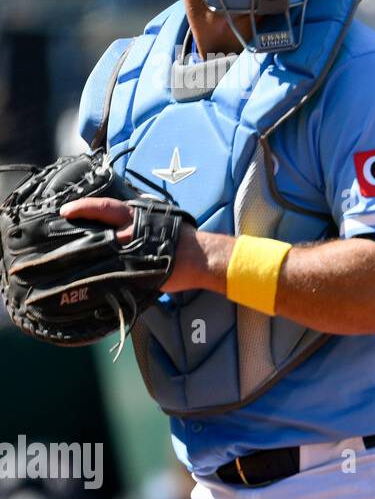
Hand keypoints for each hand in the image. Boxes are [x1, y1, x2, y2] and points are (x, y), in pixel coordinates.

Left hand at [61, 196, 203, 292]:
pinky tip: (78, 290)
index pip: (104, 208)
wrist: (200, 257)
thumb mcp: (157, 218)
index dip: (82, 208)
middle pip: (92, 236)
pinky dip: (94, 284)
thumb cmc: (181, 237)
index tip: (64, 211)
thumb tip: (117, 221)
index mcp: (134, 218)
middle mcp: (128, 234)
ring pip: (96, 259)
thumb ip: (135, 220)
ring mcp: (130, 255)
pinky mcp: (134, 275)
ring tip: (54, 269)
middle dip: (71, 240)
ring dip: (75, 264)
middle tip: (49, 243)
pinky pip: (109, 280)